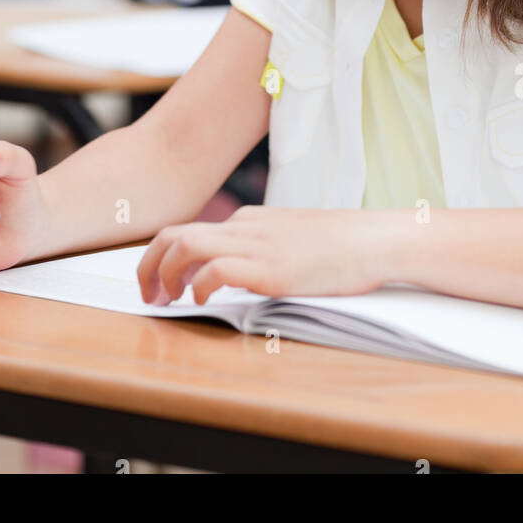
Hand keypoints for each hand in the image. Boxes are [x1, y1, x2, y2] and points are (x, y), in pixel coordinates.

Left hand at [136, 206, 390, 305]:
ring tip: (166, 300)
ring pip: (186, 246)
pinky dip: (200, 286)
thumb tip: (237, 272)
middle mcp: (246, 227)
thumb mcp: (291, 237)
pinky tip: (203, 302)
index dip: (162, 258)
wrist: (374, 240)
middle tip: (148, 296)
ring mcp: (257, 245)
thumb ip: (262, 246)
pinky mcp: (271, 269)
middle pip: (174, 234)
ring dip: (165, 275)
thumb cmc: (340, 245)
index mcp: (249, 220)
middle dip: (149, 265)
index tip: (158, 284)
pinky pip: (217, 270)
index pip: (188, 230)